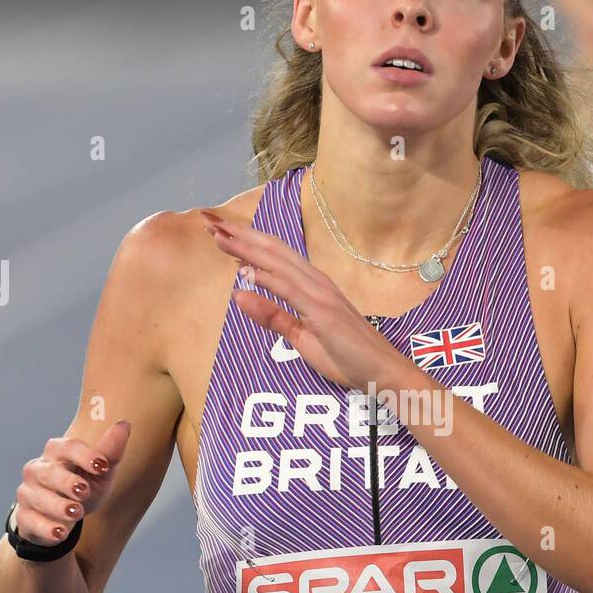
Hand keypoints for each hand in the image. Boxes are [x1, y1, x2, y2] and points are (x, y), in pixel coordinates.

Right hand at [15, 419, 130, 546]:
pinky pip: (30, 521)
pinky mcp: (24, 517)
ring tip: (76, 513)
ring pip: (38, 497)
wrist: (60, 518)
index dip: (85, 455)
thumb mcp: (100, 474)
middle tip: (84, 492)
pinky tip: (60, 533)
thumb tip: (124, 425)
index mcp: (57, 454)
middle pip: (49, 471)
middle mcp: (38, 470)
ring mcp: (28, 493)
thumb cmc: (82, 489)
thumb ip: (110, 453)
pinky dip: (46, 528)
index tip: (103, 466)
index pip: (67, 447)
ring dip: (58, 505)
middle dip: (67, 481)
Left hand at [203, 211, 395, 390]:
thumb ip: (273, 316)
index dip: (245, 241)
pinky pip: (290, 291)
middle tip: (209, 222)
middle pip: (272, 250)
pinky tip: (246, 270)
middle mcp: (316, 281)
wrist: (382, 371)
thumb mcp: (300, 337)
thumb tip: (239, 296)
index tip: (219, 231)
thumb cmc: (347, 356)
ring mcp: (321, 294)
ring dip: (246, 248)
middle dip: (239, 235)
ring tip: (219, 236)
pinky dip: (267, 278)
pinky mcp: (323, 312)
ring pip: (278, 263)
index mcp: (312, 284)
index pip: (273, 255)